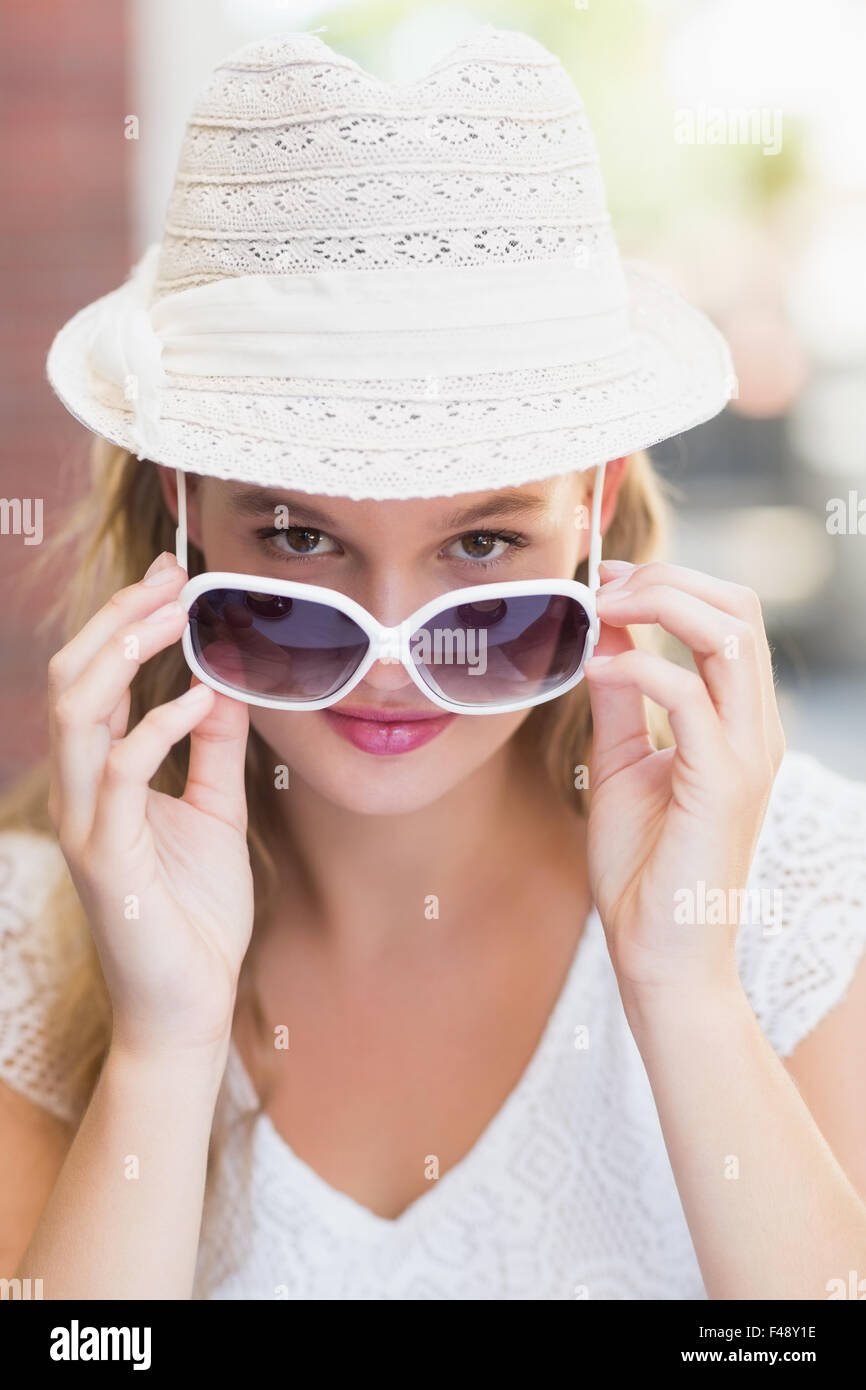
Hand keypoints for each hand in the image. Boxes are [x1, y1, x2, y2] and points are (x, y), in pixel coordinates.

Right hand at [47, 551, 253, 1055]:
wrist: (190, 1004)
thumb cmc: (197, 913)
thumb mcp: (216, 812)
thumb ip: (214, 750)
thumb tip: (223, 682)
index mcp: (99, 777)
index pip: (95, 677)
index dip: (127, 620)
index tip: (173, 576)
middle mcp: (79, 791)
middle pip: (70, 677)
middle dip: (119, 619)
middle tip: (172, 579)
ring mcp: (86, 823)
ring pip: (74, 711)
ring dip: (123, 653)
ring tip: (174, 618)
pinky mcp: (106, 857)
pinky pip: (118, 772)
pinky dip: (155, 724)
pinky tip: (198, 700)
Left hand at [584, 560, 785, 1003]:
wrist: (660, 955)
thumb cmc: (644, 868)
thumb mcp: (621, 763)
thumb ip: (622, 699)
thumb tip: (607, 635)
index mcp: (738, 722)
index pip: (729, 617)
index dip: (670, 583)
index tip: (607, 582)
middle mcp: (755, 730)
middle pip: (738, 608)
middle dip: (667, 579)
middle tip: (603, 587)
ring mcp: (747, 754)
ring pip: (729, 635)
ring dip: (660, 605)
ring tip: (602, 611)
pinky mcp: (724, 783)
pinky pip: (689, 696)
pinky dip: (638, 669)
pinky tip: (597, 672)